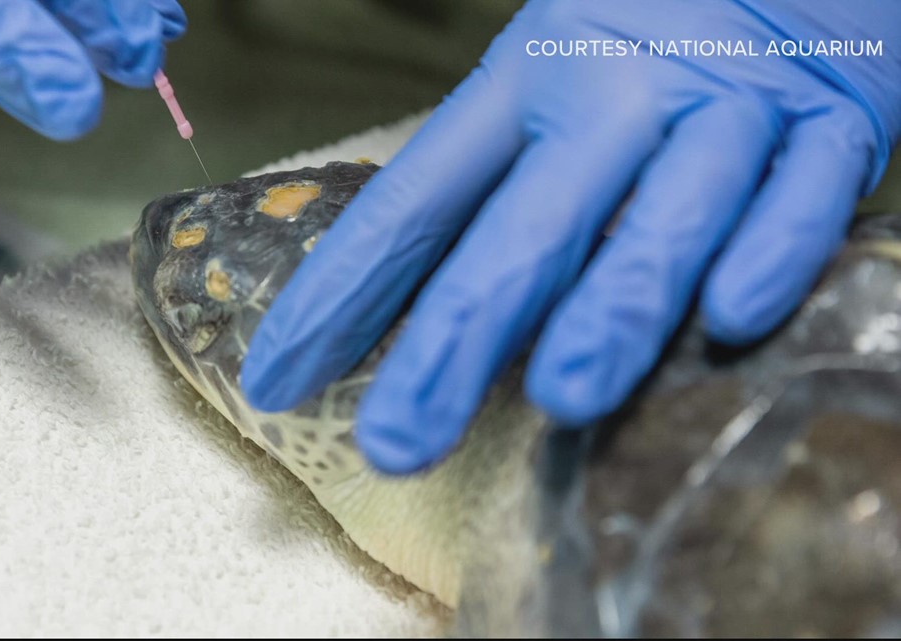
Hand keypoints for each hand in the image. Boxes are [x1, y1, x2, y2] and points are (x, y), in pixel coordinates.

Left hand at [240, 0, 900, 473]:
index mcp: (523, 82)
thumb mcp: (545, 80)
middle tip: (398, 440)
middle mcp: (611, 96)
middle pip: (522, 228)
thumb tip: (420, 316)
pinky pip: (802, 195)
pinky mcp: (829, 125)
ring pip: (666, 216)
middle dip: (455, 341)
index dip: (340, 294)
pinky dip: (772, 252)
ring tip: (561, 396)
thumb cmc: (640, 35)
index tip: (280, 378)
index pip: (412, 202)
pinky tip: (732, 316)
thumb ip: (493, 185)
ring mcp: (721, 111)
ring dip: (613, 306)